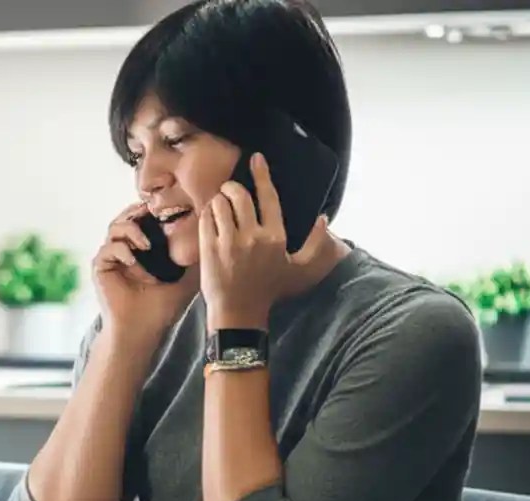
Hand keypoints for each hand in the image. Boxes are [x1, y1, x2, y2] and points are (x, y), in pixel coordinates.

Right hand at [93, 202, 200, 346]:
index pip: (145, 218)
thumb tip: (210, 229)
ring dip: (132, 230)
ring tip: (147, 244)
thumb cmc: (163, 307)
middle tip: (154, 216)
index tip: (169, 209)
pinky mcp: (100, 267)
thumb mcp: (187, 276)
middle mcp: (126, 249)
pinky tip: (134, 262)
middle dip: (140, 213)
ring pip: (115, 227)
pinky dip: (121, 250)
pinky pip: (107, 248)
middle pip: (127, 216)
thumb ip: (194, 254)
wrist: (143, 329)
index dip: (153, 210)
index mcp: (144, 248)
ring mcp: (112, 257)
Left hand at [198, 152, 325, 330]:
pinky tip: (211, 217)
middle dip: (232, 187)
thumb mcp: (299, 269)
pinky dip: (207, 213)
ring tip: (220, 205)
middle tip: (229, 189)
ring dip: (218, 200)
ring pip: (219, 204)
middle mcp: (253, 237)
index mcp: (275, 237)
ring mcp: (229, 242)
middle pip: (239, 195)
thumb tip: (324, 218)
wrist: (239, 312)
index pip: (268, 197)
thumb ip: (316, 243)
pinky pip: (205, 218)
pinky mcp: (209, 249)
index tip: (256, 159)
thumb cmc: (270, 290)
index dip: (261, 174)